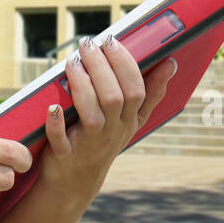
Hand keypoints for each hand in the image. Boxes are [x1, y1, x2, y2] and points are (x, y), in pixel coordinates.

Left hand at [37, 35, 176, 203]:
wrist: (75, 181)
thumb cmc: (103, 140)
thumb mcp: (131, 121)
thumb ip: (150, 94)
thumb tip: (171, 63)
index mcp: (128, 120)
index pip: (135, 91)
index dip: (125, 65)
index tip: (112, 41)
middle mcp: (112, 132)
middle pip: (114, 98)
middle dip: (101, 68)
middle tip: (88, 44)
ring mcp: (89, 144)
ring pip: (91, 115)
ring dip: (81, 86)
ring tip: (72, 61)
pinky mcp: (64, 154)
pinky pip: (61, 140)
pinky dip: (56, 124)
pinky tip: (52, 107)